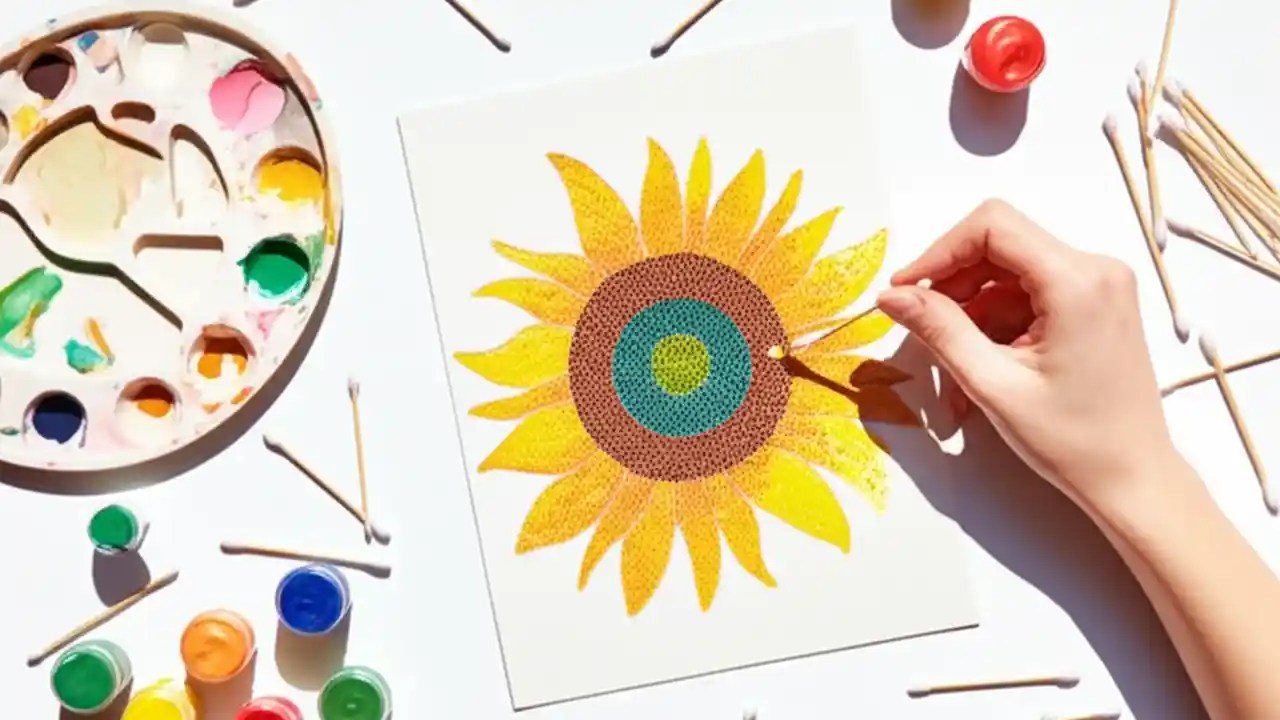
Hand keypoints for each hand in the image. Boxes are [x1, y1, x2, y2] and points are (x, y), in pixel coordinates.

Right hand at [876, 199, 1176, 511]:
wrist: (1132, 479)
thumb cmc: (1073, 441)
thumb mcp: (993, 384)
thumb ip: (940, 331)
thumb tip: (891, 295)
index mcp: (1078, 281)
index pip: (992, 226)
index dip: (939, 251)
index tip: (906, 289)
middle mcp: (1096, 270)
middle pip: (1000, 245)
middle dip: (953, 283)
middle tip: (924, 329)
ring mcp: (1099, 286)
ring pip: (1009, 272)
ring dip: (971, 309)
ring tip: (954, 363)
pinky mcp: (1094, 304)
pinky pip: (1028, 293)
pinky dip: (996, 321)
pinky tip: (983, 363)